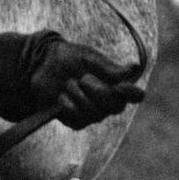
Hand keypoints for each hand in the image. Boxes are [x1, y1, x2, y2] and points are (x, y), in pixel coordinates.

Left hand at [24, 32, 144, 128]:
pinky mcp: (77, 122)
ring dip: (77, 94)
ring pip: (94, 112)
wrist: (42, 64)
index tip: (121, 85)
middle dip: (97, 89)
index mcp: (116, 85)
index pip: (135, 95)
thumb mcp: (88, 57)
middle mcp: (108, 103)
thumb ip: (109, 67)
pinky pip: (77, 117)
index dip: (132, 93)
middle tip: (82, 77)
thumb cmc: (69, 58)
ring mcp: (93, 114)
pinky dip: (66, 103)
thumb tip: (134, 68)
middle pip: (114, 105)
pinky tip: (61, 95)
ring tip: (68, 83)